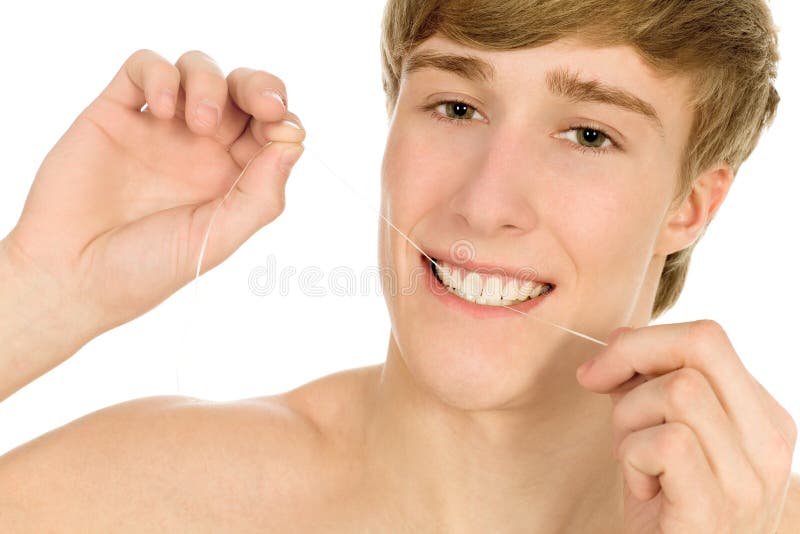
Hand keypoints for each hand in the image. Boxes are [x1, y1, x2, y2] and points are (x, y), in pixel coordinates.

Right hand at [4, 49, 304, 336]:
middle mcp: (201, 148)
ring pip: (198, 70)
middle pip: (243, 93)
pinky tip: (164, 109)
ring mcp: (159, 128)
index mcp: (232, 177)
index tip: (283, 130)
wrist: (71, 277)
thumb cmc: (146, 270)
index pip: (271, 130)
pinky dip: (160, 74)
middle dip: (261, 87)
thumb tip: (294, 144)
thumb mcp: (216, 239)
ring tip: (199, 122)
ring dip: (210, 82)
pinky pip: (144, 67)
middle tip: (265, 104)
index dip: (285, 120)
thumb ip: (260, 195)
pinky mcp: (116, 113)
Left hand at [576, 320, 796, 532]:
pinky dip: (633, 457)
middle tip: (601, 392)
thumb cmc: (664, 504)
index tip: (601, 369)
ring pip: (679, 391)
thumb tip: (618, 336)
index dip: (643, 340)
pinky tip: (643, 488)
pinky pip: (668, 443)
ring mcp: (749, 481)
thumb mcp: (656, 431)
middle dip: (632, 357)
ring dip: (629, 417)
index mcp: (762, 417)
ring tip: (633, 457)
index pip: (707, 337)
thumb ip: (646, 383)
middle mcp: (769, 444)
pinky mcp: (715, 512)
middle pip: (701, 344)